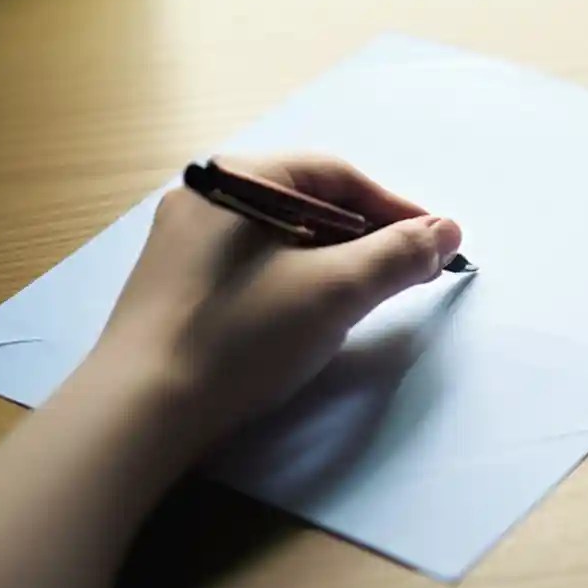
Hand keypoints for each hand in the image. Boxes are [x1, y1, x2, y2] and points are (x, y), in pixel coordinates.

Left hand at [98, 154, 462, 446]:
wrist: (141, 411)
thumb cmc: (242, 335)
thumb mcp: (334, 291)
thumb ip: (398, 255)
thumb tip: (447, 230)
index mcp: (239, 177)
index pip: (337, 177)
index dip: (397, 210)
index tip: (439, 245)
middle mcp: (207, 196)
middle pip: (310, 205)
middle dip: (368, 238)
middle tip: (411, 273)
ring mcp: (184, 243)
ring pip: (282, 240)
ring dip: (335, 263)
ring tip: (367, 298)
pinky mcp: (175, 287)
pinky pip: (253, 268)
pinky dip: (295, 283)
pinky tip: (308, 318)